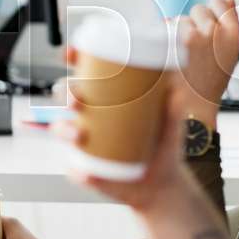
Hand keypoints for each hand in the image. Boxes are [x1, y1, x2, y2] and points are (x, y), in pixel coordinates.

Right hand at [58, 72, 202, 214]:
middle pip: (67, 97)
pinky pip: (75, 170)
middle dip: (65, 93)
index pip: (84, 74)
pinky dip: (77, 171)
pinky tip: (83, 172)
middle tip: (78, 100)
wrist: (162, 185)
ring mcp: (85, 143)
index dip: (73, 60)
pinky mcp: (86, 170)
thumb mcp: (172, 125)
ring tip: (79, 136)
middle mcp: (90, 118)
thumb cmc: (163, 147)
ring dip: (63, 129)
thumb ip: (174, 109)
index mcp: (106, 99)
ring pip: (61, 129)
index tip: (70, 53)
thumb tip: (176, 90)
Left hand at [175, 0, 238, 123]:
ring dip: (177, 32)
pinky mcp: (172, 42)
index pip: (222, 3)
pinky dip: (163, 38)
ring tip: (182, 57)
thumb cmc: (209, 83)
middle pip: (198, 9)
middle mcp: (216, 32)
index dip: (212, 13)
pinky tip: (169, 55)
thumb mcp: (229, 53)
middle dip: (193, 24)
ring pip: (180, 19)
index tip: (207, 26)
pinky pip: (165, 28)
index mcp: (234, 35)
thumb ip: (229, 23)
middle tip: (194, 50)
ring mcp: (193, 35)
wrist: (191, 107)